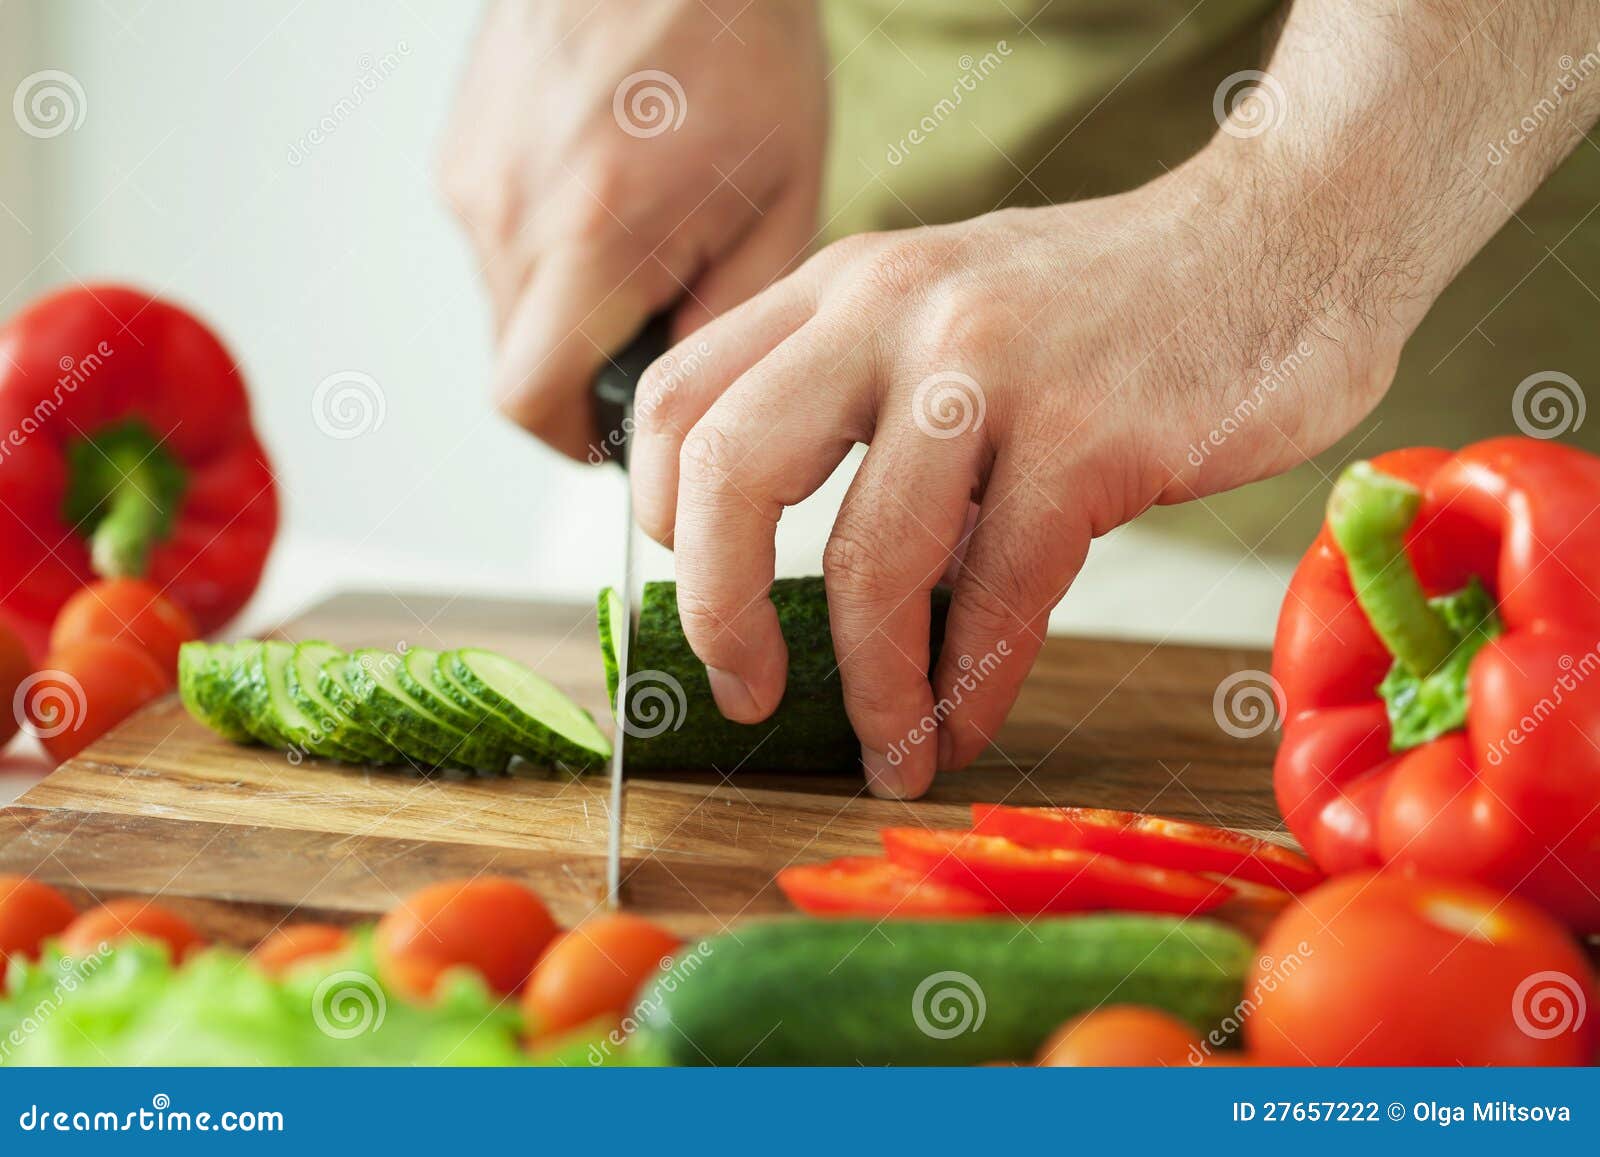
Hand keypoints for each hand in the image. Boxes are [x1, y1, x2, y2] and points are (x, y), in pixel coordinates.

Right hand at [439, 0, 826, 457]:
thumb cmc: (738, 43)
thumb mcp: (782, 199)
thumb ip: (731, 321)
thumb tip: (685, 403)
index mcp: (593, 236)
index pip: (531, 403)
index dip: (574, 439)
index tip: (619, 439)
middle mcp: (509, 212)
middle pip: (516, 361)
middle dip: (582, 369)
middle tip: (656, 322)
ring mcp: (473, 176)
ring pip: (505, 302)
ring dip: (566, 303)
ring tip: (642, 232)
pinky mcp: (459, 148)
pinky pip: (496, 240)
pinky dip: (547, 246)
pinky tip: (607, 190)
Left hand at [628, 152, 1407, 798]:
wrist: (1286, 241)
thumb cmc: (1110, 306)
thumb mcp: (950, 315)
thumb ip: (868, 412)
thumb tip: (804, 582)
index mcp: (842, 288)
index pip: (676, 397)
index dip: (660, 513)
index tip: (701, 593)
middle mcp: (892, 312)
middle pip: (726, 470)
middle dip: (717, 613)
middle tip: (743, 690)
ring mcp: (990, 370)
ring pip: (870, 561)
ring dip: (874, 687)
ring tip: (892, 751)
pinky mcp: (1090, 436)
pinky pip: (998, 595)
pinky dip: (973, 685)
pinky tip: (968, 723)